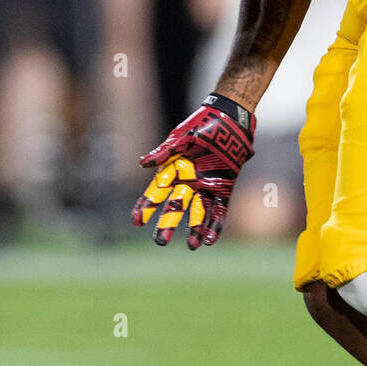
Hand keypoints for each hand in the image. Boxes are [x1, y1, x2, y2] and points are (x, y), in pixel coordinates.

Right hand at [132, 94, 254, 247]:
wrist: (229, 119)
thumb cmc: (201, 125)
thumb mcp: (181, 137)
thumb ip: (164, 151)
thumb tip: (142, 164)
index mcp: (173, 169)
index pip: (156, 192)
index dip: (146, 206)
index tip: (137, 221)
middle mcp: (188, 182)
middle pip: (175, 207)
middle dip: (168, 224)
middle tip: (161, 242)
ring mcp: (206, 186)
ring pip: (198, 213)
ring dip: (195, 229)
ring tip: (192, 246)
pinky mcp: (224, 188)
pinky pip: (219, 210)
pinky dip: (215, 225)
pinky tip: (210, 239)